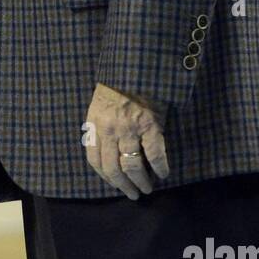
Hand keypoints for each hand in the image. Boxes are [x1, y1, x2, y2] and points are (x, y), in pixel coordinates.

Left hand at [83, 82, 169, 198]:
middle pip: (113, 168)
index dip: (105, 176)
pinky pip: (155, 154)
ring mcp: (130, 128)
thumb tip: (105, 149)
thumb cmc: (116, 83)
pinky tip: (164, 174)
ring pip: (132, 166)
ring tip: (148, 188)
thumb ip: (100, 125)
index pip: (94, 159)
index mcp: (95, 123)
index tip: (114, 184)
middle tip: (133, 194)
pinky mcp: (150, 125)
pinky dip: (160, 168)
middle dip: (123, 185)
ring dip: (141, 182)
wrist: (135, 64)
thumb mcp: (99, 103)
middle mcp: (110, 129)